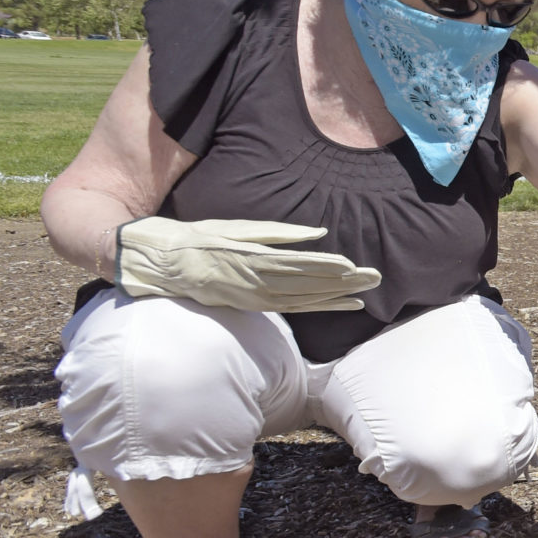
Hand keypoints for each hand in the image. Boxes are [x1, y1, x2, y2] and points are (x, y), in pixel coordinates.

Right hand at [115, 217, 380, 312]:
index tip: (351, 266)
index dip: (324, 268)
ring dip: (339, 296)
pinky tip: (347, 304)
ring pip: (305, 299)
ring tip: (368, 291)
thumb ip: (278, 233)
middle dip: (342, 282)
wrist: (162, 265)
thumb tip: (318, 233)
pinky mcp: (255, 305)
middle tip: (375, 277)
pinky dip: (324, 306)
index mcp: (249, 260)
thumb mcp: (237, 229)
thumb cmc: (200, 239)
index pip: (295, 266)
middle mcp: (255, 283)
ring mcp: (256, 298)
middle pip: (306, 284)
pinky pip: (296, 308)